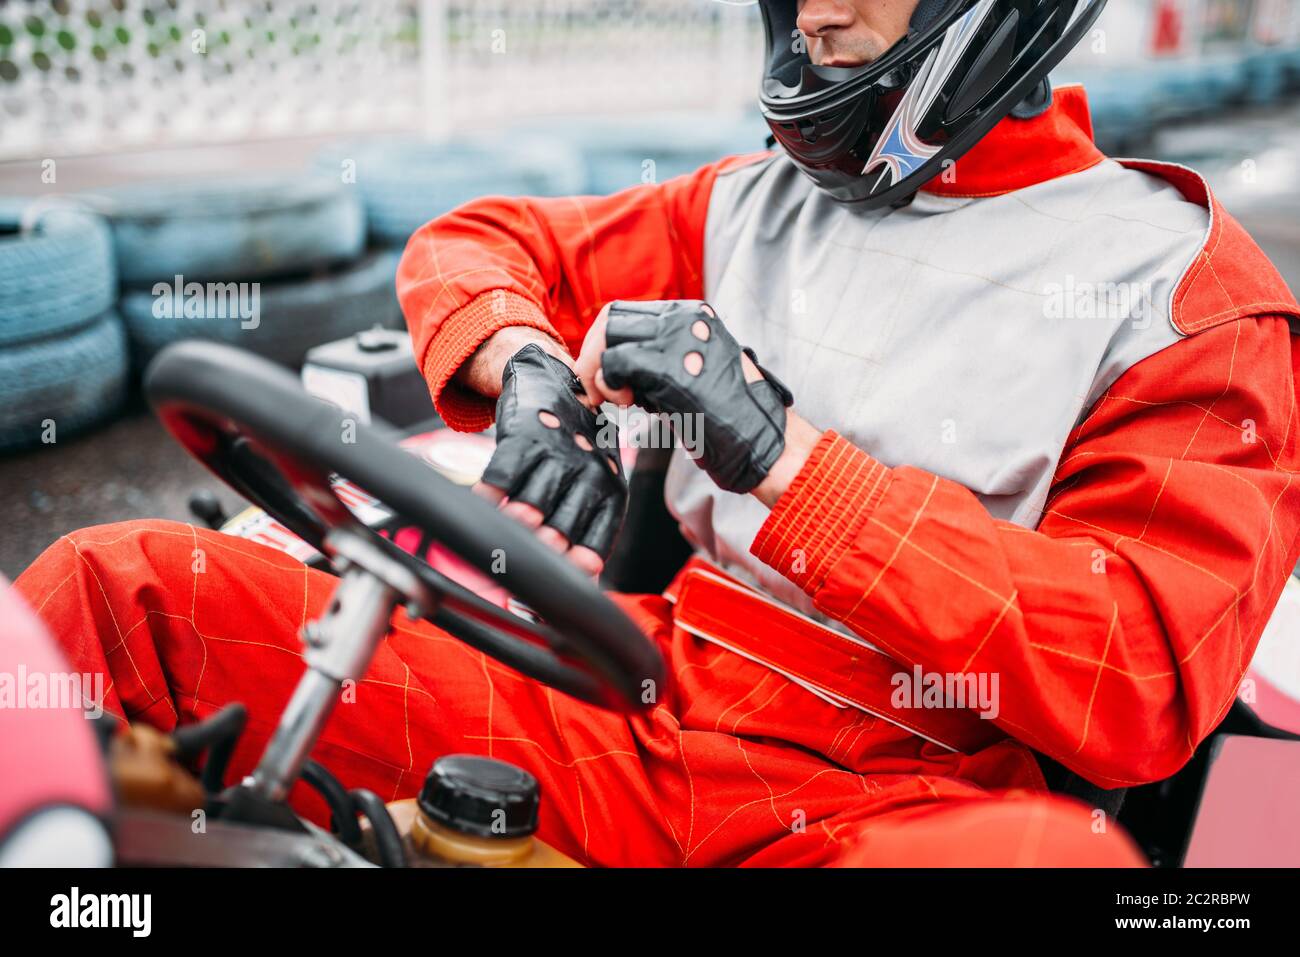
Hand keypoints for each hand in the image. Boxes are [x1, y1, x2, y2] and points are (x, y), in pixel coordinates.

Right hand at [474, 344, 626, 575]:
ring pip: (533, 503)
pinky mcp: (525, 438)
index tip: (562, 587)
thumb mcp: (593, 483)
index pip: (597, 540)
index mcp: (609, 492)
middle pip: (562, 527)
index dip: (579, 568)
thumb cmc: (576, 447)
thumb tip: (570, 581)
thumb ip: (581, 527)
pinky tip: (480, 509)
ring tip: (503, 543)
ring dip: (517, 525)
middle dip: (544, 551)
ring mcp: (555, 455)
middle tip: (526, 568)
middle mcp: (587, 474)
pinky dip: (488, 496)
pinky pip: (502, 474)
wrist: (556, 384)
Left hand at [583, 299, 793, 494]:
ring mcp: (679, 338)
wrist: (763, 441)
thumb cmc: (729, 418)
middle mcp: (685, 317)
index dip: (604, 345)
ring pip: (609, 336)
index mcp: (692, 314)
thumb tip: (612, 364)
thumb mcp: (692, 371)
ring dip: (598, 371)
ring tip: (618, 401)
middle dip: (593, 355)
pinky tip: (625, 404)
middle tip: (598, 392)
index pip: (627, 314)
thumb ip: (658, 357)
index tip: (602, 379)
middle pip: (612, 318)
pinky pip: (616, 363)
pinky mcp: (672, 366)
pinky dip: (608, 384)